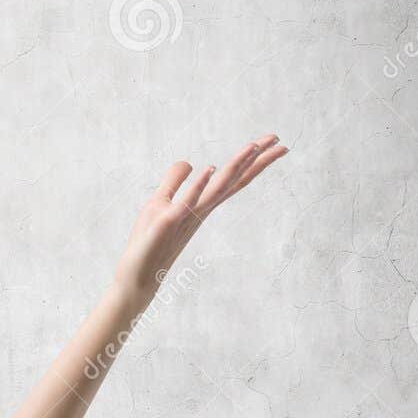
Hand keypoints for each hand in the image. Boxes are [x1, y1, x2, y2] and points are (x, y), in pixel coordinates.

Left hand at [114, 133, 288, 299]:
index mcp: (201, 204)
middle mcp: (200, 210)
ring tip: (254, 146)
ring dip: (235, 166)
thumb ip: (174, 181)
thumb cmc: (148, 243)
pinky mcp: (168, 221)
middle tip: (280, 140)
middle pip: (233, 181)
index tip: (274, 142)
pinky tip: (209, 168)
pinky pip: (187, 201)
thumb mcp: (160, 203)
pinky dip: (199, 185)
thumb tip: (190, 162)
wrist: (137, 277)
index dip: (253, 161)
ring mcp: (187, 216)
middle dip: (257, 160)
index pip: (232, 179)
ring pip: (217, 188)